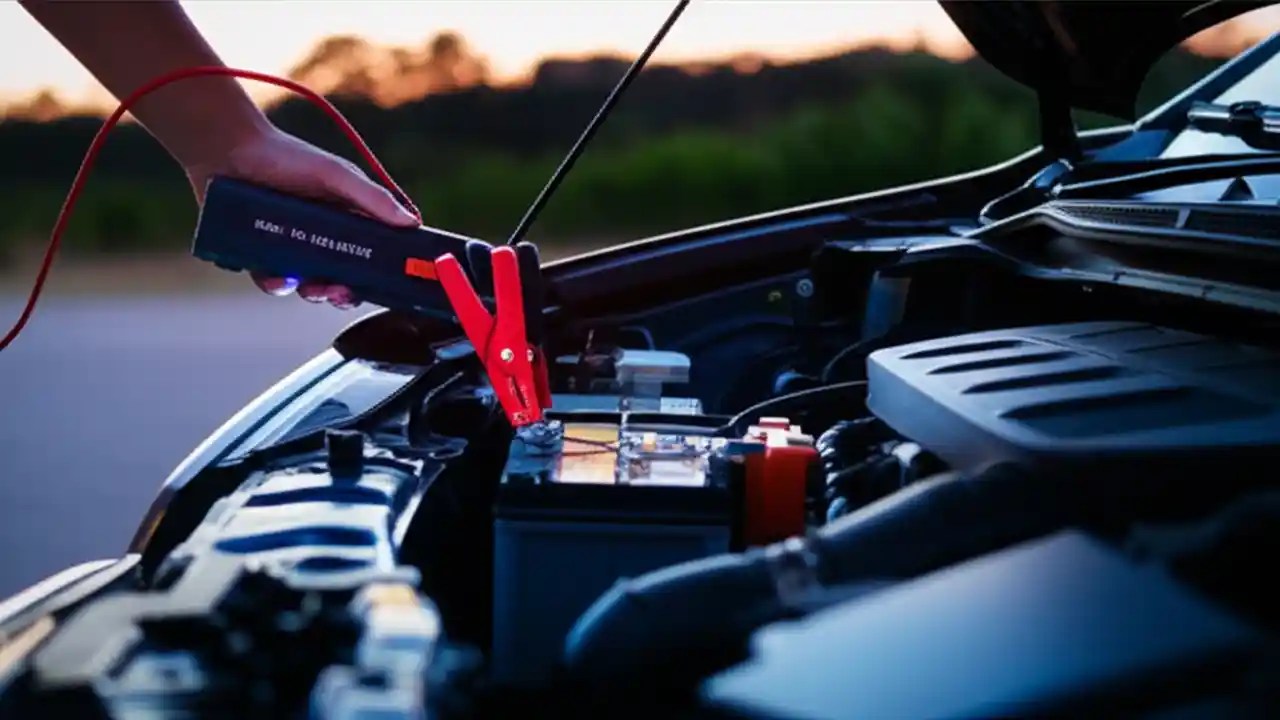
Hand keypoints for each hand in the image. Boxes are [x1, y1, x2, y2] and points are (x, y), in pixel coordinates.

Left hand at [184, 124, 419, 307]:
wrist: (225, 148)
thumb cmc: (285, 156)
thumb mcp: (335, 175)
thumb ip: (372, 199)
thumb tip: (412, 223)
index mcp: (345, 220)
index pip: (370, 255)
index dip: (378, 273)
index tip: (385, 285)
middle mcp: (319, 238)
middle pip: (341, 278)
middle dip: (344, 291)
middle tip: (342, 291)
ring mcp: (289, 249)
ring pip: (307, 285)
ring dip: (313, 292)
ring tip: (312, 287)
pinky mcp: (258, 255)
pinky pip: (270, 281)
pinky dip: (275, 284)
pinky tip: (276, 277)